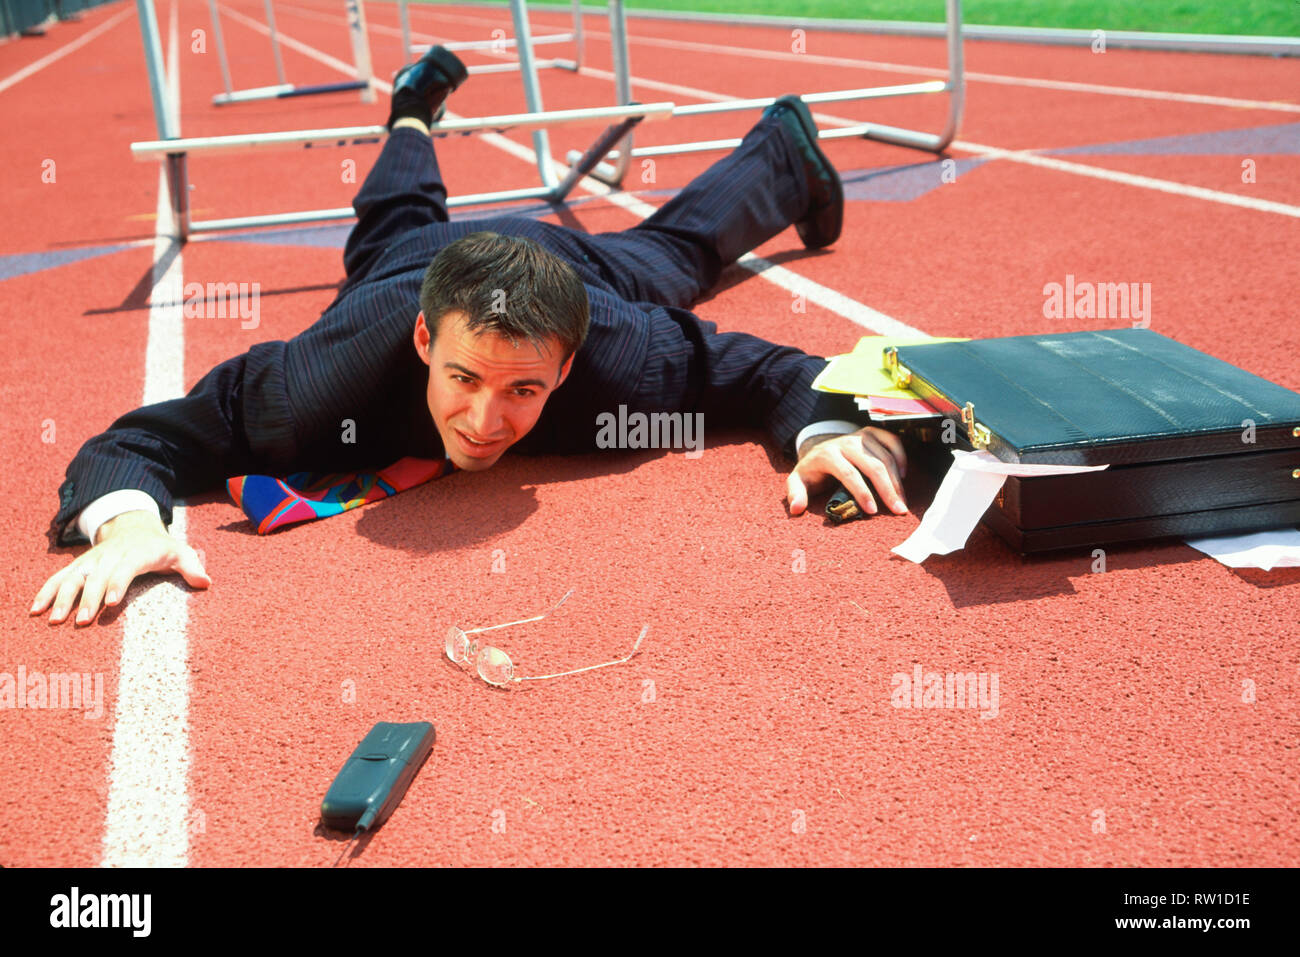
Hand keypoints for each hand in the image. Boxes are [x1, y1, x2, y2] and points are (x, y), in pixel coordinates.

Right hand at [31, 510, 210, 625]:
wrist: (134, 527)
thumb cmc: (161, 547)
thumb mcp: (181, 552)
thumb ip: (191, 567)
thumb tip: (205, 582)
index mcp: (136, 554)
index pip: (126, 568)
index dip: (118, 583)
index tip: (112, 602)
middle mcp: (110, 556)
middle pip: (97, 577)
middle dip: (88, 598)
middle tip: (82, 621)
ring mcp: (92, 561)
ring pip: (73, 577)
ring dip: (63, 598)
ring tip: (55, 620)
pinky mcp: (79, 566)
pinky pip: (58, 577)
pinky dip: (45, 591)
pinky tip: (36, 610)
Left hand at [785, 426, 908, 517]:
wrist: (818, 449)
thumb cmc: (811, 471)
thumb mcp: (798, 482)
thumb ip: (795, 494)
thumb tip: (796, 509)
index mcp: (827, 454)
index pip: (849, 474)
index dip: (862, 492)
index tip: (872, 511)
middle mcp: (846, 442)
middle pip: (872, 465)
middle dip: (887, 489)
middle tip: (898, 510)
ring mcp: (860, 435)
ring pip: (885, 456)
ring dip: (897, 481)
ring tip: (902, 502)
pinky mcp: (871, 432)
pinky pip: (892, 441)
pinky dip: (901, 458)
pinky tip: (903, 477)